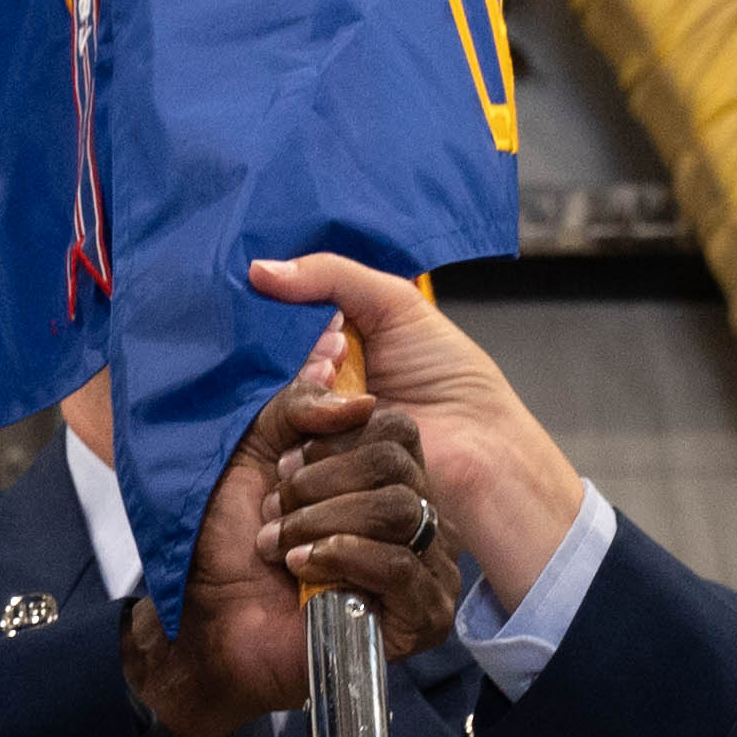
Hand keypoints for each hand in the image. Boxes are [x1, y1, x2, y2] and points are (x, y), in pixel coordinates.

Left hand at [121, 344, 461, 736]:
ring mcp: (423, 567)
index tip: (282, 467)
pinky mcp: (420, 616)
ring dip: (325, 522)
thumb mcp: (252, 458)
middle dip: (322, 482)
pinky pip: (402, 567)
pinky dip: (346, 558)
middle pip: (400, 463)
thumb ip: (293, 407)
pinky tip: (307, 570)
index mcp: (383, 477)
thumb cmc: (232, 550)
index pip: (394, 427)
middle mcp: (413, 516)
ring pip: (401, 510)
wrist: (214, 628)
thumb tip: (341, 362)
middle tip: (276, 510)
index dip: (334, 438)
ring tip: (283, 545)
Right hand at [247, 251, 589, 605]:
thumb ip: (330, 276)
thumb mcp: (394, 303)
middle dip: (302, 358)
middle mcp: (314, 385)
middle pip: (269, 365)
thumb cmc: (447, 373)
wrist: (477, 443)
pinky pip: (286, 443)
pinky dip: (310, 426)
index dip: (284, 318)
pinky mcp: (313, 468)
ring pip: (272, 403)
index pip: (279, 325)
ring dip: (306, 394)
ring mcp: (310, 428)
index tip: (322, 327)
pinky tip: (338, 421)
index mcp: (329, 344)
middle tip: (338, 360)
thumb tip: (259, 268)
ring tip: (347, 391)